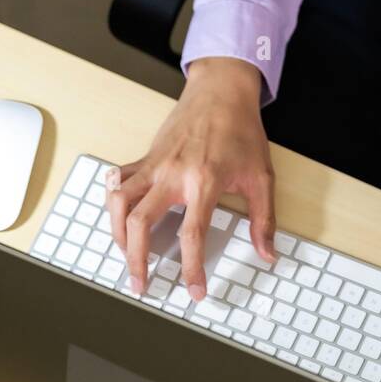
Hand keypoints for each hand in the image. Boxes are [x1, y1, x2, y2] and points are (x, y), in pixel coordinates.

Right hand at [106, 57, 275, 299]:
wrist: (222, 91)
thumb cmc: (241, 131)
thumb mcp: (262, 176)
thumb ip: (264, 219)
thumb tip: (268, 253)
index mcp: (205, 181)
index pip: (192, 234)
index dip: (192, 268)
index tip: (194, 290)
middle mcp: (173, 174)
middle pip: (140, 224)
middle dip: (136, 260)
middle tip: (141, 284)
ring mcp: (154, 164)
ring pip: (119, 202)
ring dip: (117, 234)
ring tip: (126, 256)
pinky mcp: (145, 156)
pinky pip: (117, 181)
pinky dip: (112, 202)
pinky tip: (119, 219)